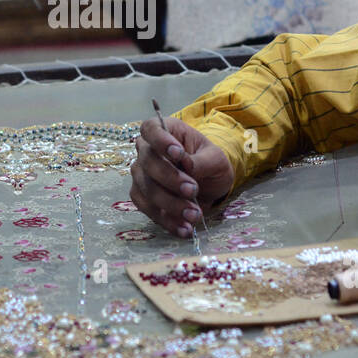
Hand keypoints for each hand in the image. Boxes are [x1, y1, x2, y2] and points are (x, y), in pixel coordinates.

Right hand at [129, 116, 234, 237]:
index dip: (160, 140)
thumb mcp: (216, 158)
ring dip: (170, 204)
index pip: (151, 129)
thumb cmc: (210, 161)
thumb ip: (201, 160)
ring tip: (194, 215)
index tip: (178, 153)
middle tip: (193, 190)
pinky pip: (147, 208)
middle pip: (147, 162)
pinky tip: (184, 228)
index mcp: (165, 130)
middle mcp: (146, 150)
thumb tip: (186, 165)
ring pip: (146, 189)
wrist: (209, 182)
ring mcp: (141, 174)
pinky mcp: (142, 196)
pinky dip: (166, 220)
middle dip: (170, 179)